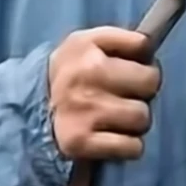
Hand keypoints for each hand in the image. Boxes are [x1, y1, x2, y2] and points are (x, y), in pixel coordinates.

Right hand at [48, 26, 161, 160]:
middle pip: (150, 82)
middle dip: (145, 89)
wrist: (32, 106)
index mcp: (88, 47)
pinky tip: (116, 136)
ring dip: (137, 119)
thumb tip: (152, 46)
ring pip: (143, 117)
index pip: (143, 47)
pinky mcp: (81, 143)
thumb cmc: (73, 69)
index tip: (136, 67)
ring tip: (120, 115)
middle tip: (130, 94)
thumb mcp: (89, 40)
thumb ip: (122, 37)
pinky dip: (130, 145)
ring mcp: (84, 112)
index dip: (145, 59)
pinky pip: (132, 147)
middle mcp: (86, 77)